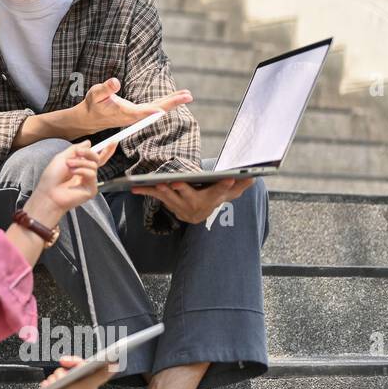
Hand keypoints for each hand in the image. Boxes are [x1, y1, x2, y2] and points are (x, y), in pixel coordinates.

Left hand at [23, 140, 117, 225]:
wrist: (48, 192)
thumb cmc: (52, 177)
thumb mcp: (62, 157)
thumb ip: (75, 149)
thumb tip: (89, 143)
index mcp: (79, 166)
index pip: (95, 157)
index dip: (106, 150)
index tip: (114, 141)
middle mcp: (86, 174)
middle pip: (97, 159)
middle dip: (88, 153)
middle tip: (78, 152)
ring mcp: (89, 182)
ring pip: (93, 165)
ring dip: (80, 162)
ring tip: (68, 165)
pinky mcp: (91, 189)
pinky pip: (92, 174)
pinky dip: (82, 171)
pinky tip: (73, 173)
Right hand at [40, 355, 115, 388]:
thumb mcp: (87, 385)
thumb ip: (101, 375)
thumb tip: (115, 365)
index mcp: (90, 387)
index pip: (84, 368)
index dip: (73, 362)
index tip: (63, 361)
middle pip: (70, 372)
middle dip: (60, 373)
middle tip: (57, 378)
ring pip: (60, 378)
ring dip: (53, 378)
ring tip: (51, 384)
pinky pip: (53, 385)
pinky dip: (49, 385)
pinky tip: (46, 387)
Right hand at [72, 78, 191, 136]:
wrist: (90, 119)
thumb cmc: (93, 105)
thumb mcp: (95, 94)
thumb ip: (106, 88)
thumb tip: (115, 82)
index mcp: (123, 113)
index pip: (140, 112)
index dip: (150, 112)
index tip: (161, 111)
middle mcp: (133, 117)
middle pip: (155, 110)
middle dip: (172, 103)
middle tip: (188, 96)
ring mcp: (136, 116)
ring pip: (157, 109)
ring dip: (172, 102)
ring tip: (187, 95)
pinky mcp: (137, 113)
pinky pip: (154, 108)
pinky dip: (165, 102)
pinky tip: (174, 98)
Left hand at [131, 177, 255, 223]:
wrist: (199, 212)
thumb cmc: (215, 196)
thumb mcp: (231, 191)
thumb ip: (241, 184)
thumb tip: (255, 176)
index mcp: (212, 200)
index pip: (220, 192)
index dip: (225, 186)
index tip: (231, 176)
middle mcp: (195, 206)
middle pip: (189, 197)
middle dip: (183, 191)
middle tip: (177, 184)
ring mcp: (179, 206)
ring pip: (170, 198)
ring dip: (163, 192)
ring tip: (157, 183)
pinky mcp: (167, 202)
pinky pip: (155, 197)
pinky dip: (144, 192)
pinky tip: (133, 188)